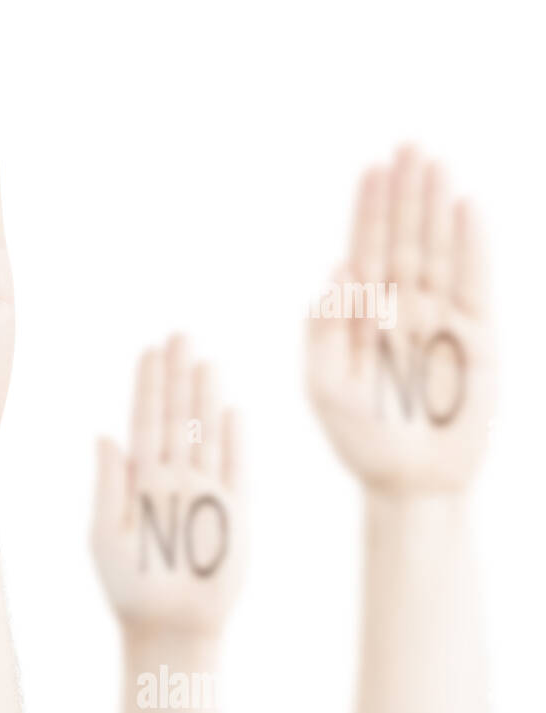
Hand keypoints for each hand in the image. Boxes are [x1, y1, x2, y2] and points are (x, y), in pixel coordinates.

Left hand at [91, 336, 243, 636]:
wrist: (170, 629)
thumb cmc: (130, 588)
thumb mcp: (105, 534)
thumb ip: (108, 485)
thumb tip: (104, 435)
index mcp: (139, 483)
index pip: (144, 421)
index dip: (147, 386)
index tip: (148, 350)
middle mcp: (172, 481)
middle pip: (176, 417)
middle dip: (176, 376)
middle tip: (178, 334)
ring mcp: (205, 493)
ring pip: (205, 434)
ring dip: (205, 397)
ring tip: (204, 359)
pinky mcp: (233, 514)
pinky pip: (236, 468)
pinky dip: (235, 440)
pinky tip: (232, 409)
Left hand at [307, 146, 492, 494]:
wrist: (409, 482)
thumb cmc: (360, 439)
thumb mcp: (323, 387)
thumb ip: (322, 332)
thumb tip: (333, 273)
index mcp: (362, 320)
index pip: (366, 252)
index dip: (369, 211)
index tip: (371, 169)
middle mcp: (402, 312)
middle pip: (404, 240)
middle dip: (404, 194)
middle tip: (407, 146)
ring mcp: (440, 321)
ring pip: (438, 250)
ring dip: (436, 207)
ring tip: (435, 163)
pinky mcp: (475, 337)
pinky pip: (474, 281)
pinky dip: (472, 245)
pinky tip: (466, 207)